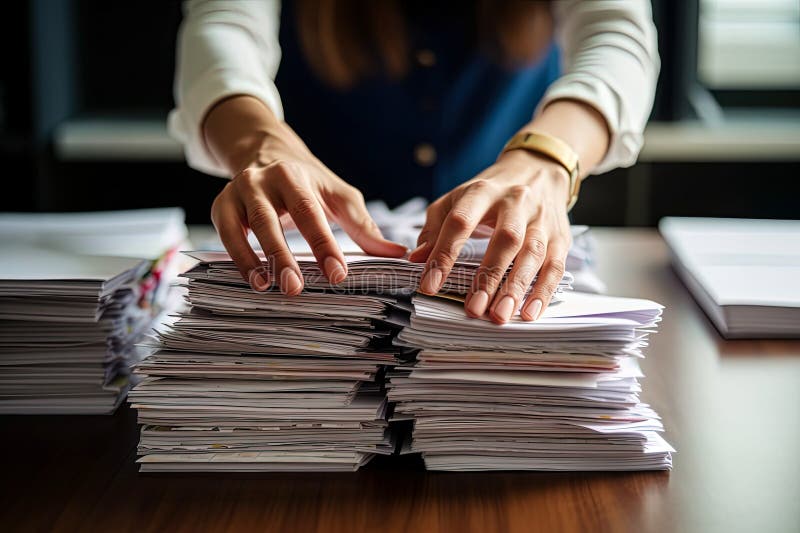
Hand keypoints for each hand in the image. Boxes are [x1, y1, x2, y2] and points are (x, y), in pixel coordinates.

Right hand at [210, 124, 406, 293]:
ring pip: (241, 227)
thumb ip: (363, 225)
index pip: (309, 212)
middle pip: (269, 219)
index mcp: (294, 175)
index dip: (323, 244)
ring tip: (266, 286)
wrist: (266, 153)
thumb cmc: (308, 182)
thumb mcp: (338, 196)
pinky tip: (252, 279)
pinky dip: (236, 257)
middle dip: (282, 255)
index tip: (337, 274)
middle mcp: (261, 181)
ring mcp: (236, 193)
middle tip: (295, 287)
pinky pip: (224, 234)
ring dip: (253, 259)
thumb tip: (397, 253)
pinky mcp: (221, 207)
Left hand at [409, 149, 572, 323]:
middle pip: (505, 239)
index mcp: (483, 192)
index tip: (430, 285)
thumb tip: (417, 260)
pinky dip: (544, 291)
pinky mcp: (560, 237)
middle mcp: (516, 203)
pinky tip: (530, 312)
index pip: (460, 222)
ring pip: (532, 254)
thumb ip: (435, 228)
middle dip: (489, 276)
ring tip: (500, 315)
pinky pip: (555, 266)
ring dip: (517, 288)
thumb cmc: (491, 192)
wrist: (538, 169)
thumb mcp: (457, 199)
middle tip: (473, 309)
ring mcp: (541, 220)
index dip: (444, 254)